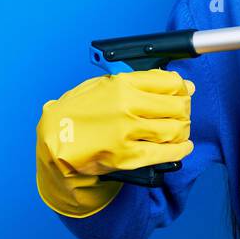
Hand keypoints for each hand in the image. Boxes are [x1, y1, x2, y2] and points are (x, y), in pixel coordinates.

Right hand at [36, 69, 195, 217]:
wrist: (55, 141)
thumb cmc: (80, 111)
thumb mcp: (104, 85)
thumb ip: (142, 82)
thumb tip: (182, 84)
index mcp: (122, 84)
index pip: (170, 82)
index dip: (183, 88)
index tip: (184, 93)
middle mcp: (127, 106)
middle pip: (177, 106)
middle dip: (184, 110)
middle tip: (182, 114)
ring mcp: (127, 132)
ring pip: (175, 129)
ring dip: (183, 130)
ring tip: (179, 131)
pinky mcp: (127, 156)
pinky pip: (165, 153)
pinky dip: (180, 150)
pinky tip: (183, 147)